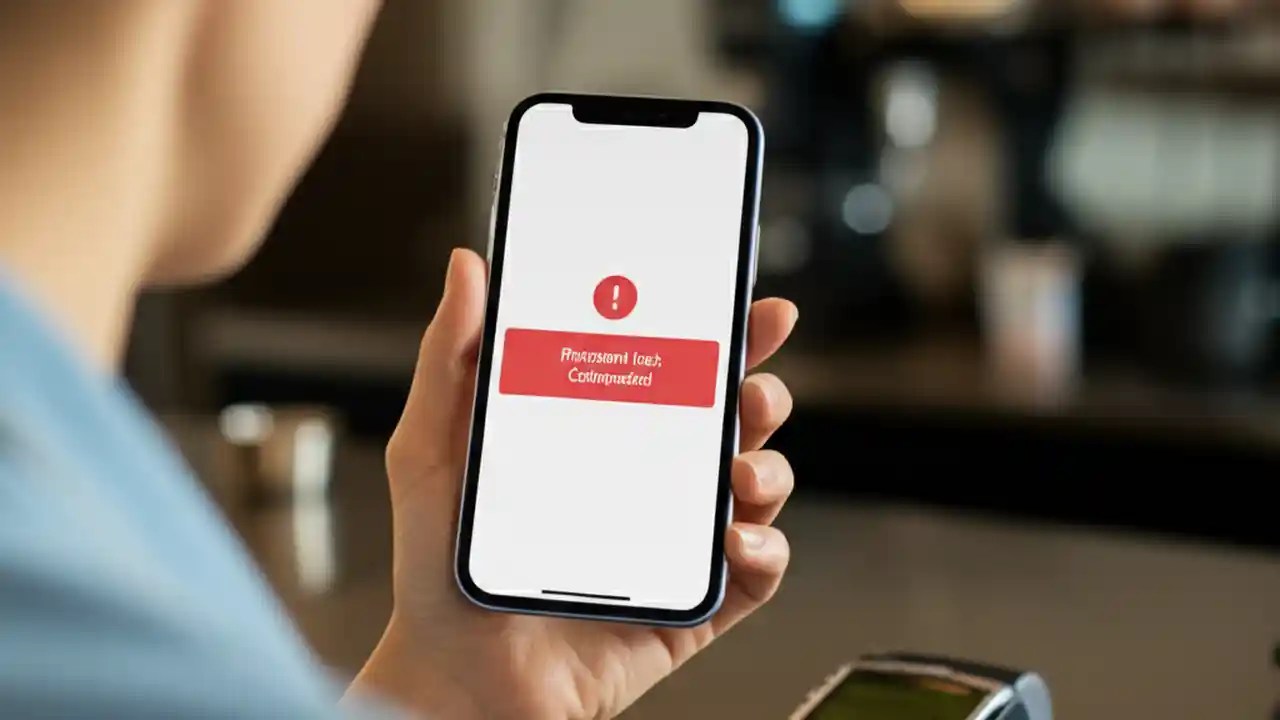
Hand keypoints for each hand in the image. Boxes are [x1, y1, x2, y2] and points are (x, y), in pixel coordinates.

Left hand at [350, 248, 797, 718]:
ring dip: (768, 468)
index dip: (719, 333)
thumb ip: (447, 359)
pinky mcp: (692, 604)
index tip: (744, 303)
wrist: (454, 676)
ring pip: (756, 487)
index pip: (672, 369)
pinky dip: (764, 550)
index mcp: (601, 435)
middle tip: (753, 385)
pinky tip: (734, 540)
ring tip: (738, 470)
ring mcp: (675, 542)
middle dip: (761, 391)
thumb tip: (466, 268)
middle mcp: (647, 480)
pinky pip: (754, 574)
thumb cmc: (438, 567)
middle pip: (730, 420)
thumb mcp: (429, 450)